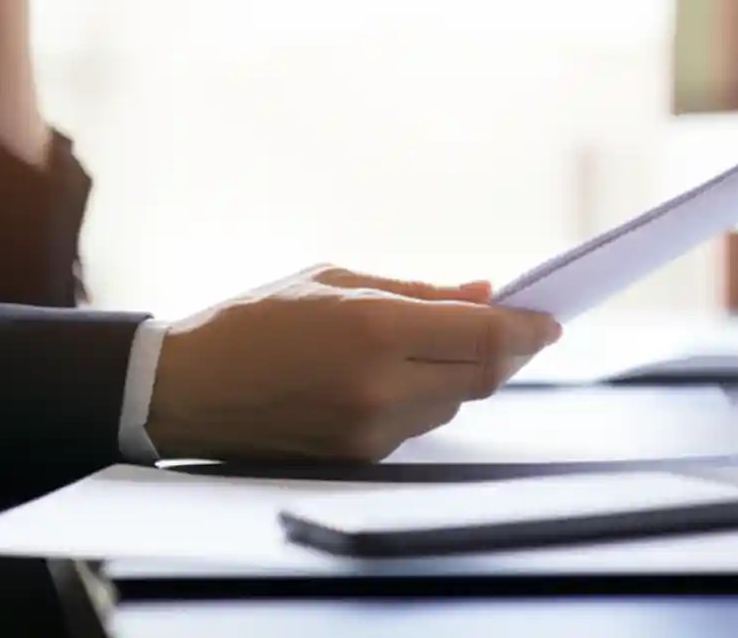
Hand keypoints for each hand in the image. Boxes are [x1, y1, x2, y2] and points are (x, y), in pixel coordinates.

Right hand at [147, 265, 560, 461]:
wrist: (187, 390)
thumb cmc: (256, 320)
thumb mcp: (335, 281)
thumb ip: (418, 291)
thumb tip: (484, 290)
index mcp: (375, 329)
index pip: (486, 336)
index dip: (528, 328)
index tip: (551, 318)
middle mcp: (382, 386)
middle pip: (485, 377)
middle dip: (512, 350)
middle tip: (522, 327)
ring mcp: (373, 430)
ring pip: (456, 402)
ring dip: (468, 372)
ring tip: (449, 340)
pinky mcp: (361, 456)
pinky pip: (420, 423)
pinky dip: (430, 394)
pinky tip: (406, 371)